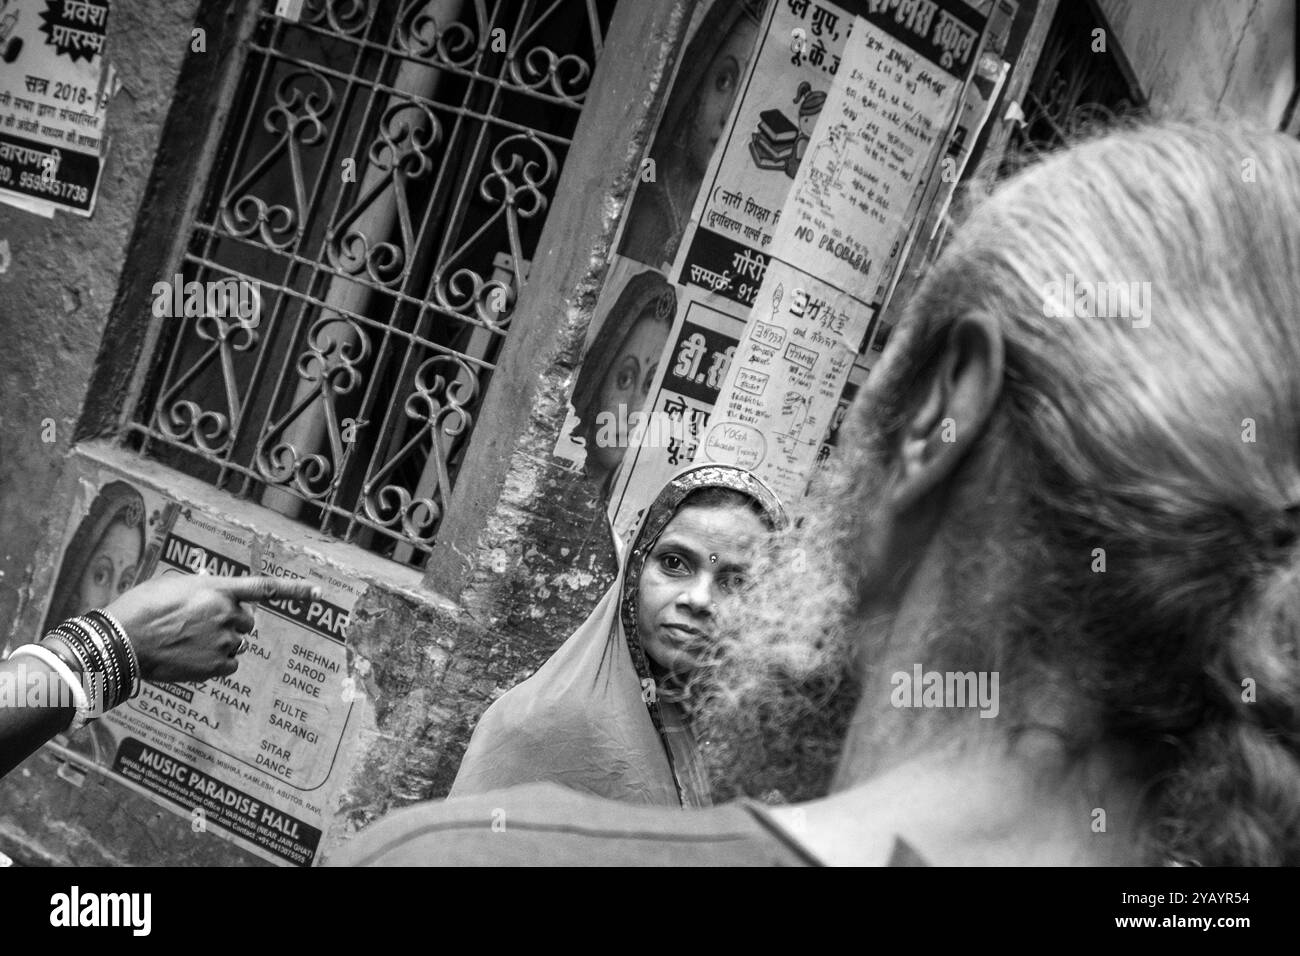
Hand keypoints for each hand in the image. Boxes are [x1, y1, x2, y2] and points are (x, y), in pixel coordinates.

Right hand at [104, 575, 320, 681]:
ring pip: (236, 644)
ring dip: (220, 642)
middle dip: (230, 622)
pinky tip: (191, 657)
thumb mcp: (173, 585)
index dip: (294, 590)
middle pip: (246, 621)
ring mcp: (224, 642)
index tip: (318, 593)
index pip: (264, 588)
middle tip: (199, 624)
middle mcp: (227, 614)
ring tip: (187, 641)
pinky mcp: (216, 666)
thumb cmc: (141, 608)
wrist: (121, 642)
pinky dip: (216, 663)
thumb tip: (212, 595)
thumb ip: (202, 588)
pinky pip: (229, 664)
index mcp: (218, 589)